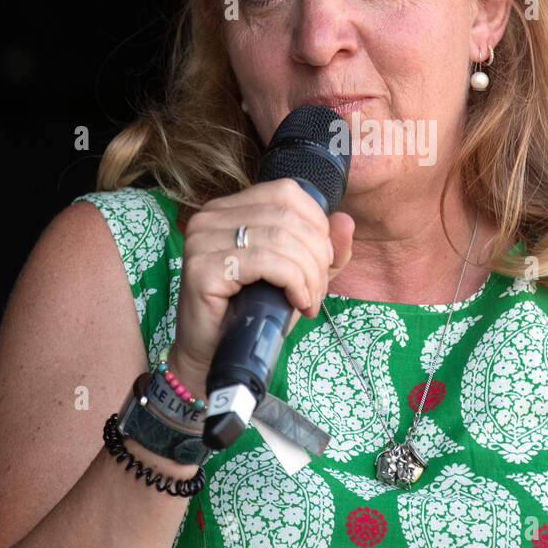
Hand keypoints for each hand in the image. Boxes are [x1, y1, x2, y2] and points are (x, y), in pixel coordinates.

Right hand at [169, 178, 354, 388]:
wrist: (213, 355)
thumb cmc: (251, 313)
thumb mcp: (297, 276)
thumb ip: (324, 250)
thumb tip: (346, 221)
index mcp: (229, 208)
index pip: (286, 192)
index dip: (316, 224)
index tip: (324, 261)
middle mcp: (210, 216)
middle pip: (287, 216)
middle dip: (316, 255)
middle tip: (318, 290)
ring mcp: (202, 240)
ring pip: (280, 238)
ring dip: (307, 273)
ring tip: (309, 300)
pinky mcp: (201, 268)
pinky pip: (265, 261)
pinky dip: (293, 281)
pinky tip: (298, 302)